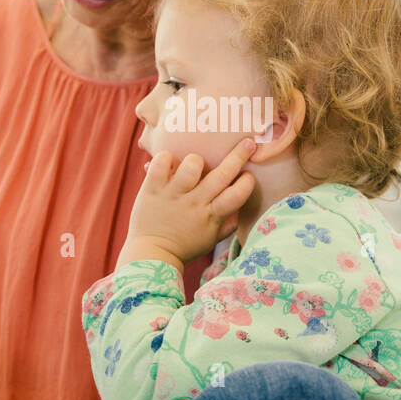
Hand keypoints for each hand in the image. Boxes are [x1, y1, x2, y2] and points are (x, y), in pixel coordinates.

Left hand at [120, 138, 257, 268]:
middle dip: (238, 156)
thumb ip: (229, 223)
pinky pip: (161, 164)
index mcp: (212, 215)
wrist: (152, 256)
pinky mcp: (152, 189)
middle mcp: (195, 203)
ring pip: (191, 165)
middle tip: (248, 143)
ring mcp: (173, 195)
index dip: (247, 182)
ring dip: (196, 160)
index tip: (248, 175)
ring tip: (195, 164)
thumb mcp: (212, 239)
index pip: (237, 195)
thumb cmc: (185, 247)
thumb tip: (243, 206)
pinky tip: (169, 162)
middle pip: (221, 175)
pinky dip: (166, 157)